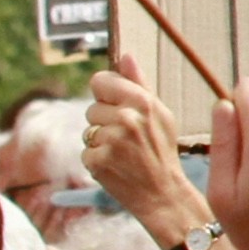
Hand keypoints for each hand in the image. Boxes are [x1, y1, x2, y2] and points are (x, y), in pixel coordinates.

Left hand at [83, 61, 200, 239]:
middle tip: (128, 139)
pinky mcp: (98, 161)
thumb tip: (125, 55)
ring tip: (123, 153)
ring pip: (87, 130)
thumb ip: (139, 84)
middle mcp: (127, 119)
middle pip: (92, 108)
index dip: (106, 94)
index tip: (119, 108)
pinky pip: (85, 152)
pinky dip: (96, 160)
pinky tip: (115, 166)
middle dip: (105, 122)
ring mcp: (111, 141)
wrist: (164, 194)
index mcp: (143, 102)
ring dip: (99, 142)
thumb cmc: (162, 151)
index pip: (101, 81)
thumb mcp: (161, 114)